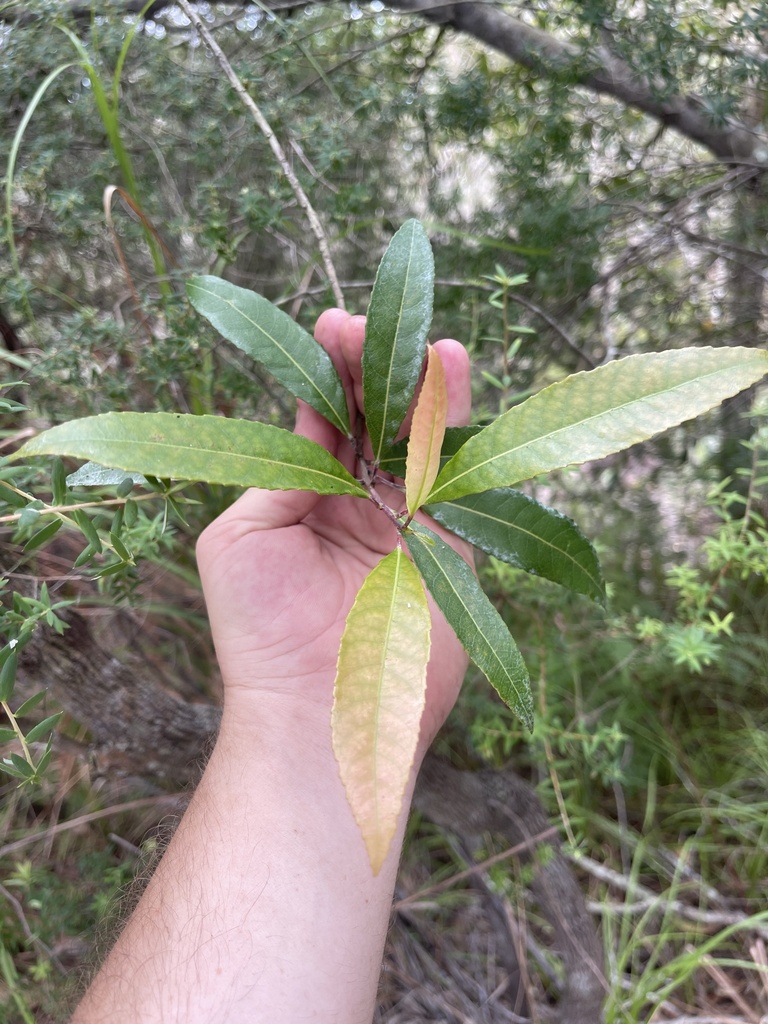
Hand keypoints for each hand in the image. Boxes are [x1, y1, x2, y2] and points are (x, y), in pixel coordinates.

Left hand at [196, 308, 472, 756]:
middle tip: (375, 325)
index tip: (334, 326)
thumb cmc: (261, 631)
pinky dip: (458, 426)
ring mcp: (403, 520)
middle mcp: (355, 500)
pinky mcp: (447, 542)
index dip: (330, 373)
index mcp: (303, 495)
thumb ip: (281, 474)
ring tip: (426, 341)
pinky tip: (454, 375)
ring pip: (418, 438)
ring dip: (423, 387)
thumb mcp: (243, 538)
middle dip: (376, 369)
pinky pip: (454, 476)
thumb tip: (313, 417)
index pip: (323, 418)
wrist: (316, 711)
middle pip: (374, 419)